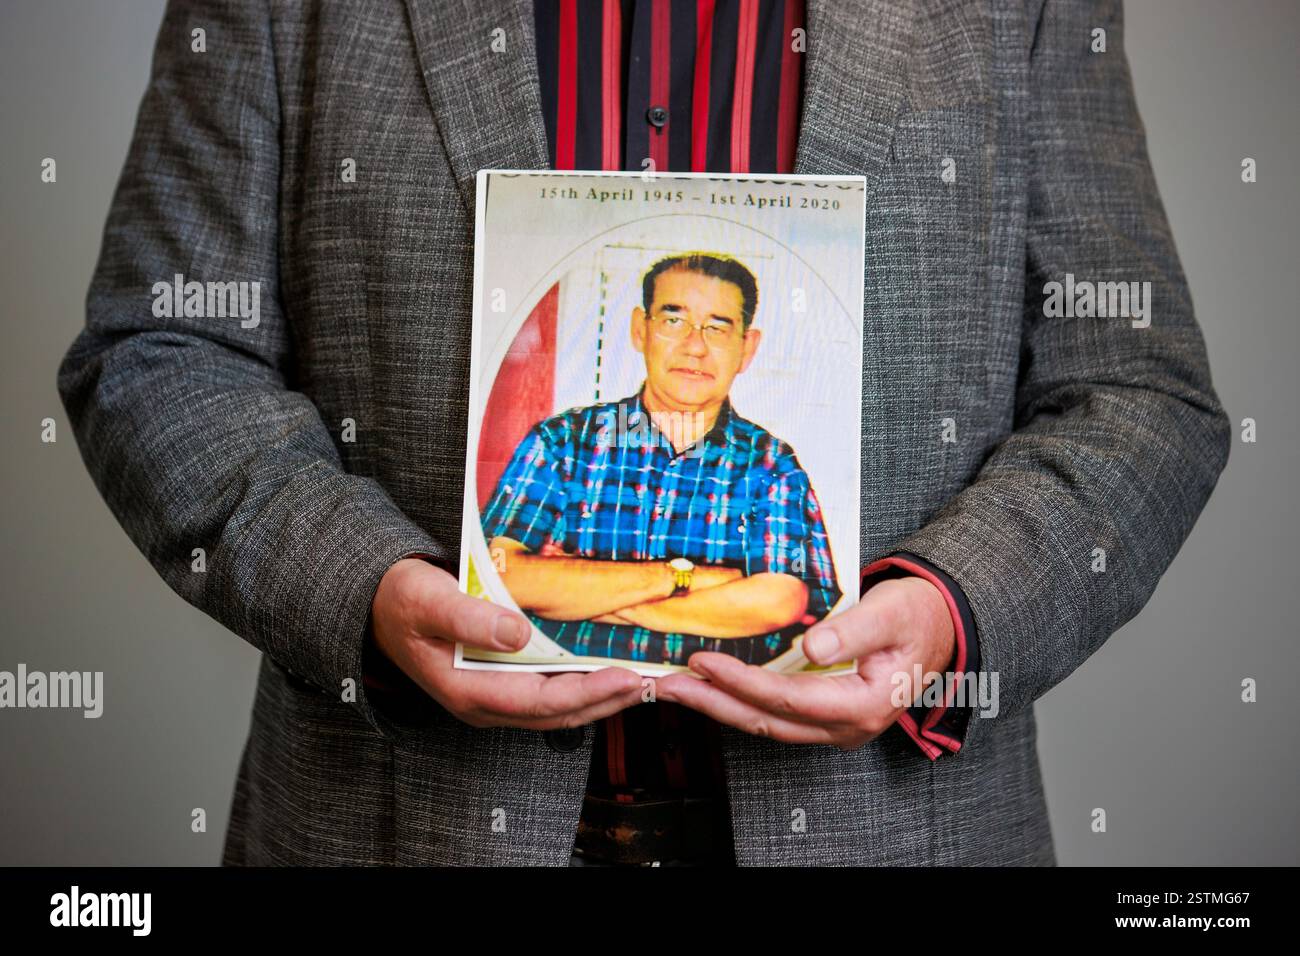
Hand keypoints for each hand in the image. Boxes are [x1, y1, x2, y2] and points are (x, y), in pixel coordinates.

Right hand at [370, 558, 645, 729]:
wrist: (378, 604)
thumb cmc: (402, 600)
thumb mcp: (428, 600)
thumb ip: (469, 618)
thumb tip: (517, 633)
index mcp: (469, 690)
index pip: (542, 701)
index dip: (588, 693)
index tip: (627, 678)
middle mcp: (486, 703)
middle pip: (560, 714)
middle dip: (609, 701)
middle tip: (656, 684)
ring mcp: (494, 696)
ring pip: (559, 709)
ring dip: (603, 697)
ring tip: (645, 681)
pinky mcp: (501, 683)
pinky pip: (551, 693)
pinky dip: (584, 686)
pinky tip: (609, 672)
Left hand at [655, 575, 954, 749]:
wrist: (939, 626)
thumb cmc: (917, 615)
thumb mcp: (891, 612)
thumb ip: (854, 630)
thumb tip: (811, 648)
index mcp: (863, 706)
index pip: (788, 699)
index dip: (741, 682)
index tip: (703, 662)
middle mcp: (846, 727)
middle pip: (767, 721)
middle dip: (712, 703)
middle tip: (667, 685)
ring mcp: (834, 726)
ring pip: (766, 723)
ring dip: (719, 705)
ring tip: (677, 686)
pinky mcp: (825, 715)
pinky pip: (774, 714)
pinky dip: (739, 701)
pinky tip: (711, 687)